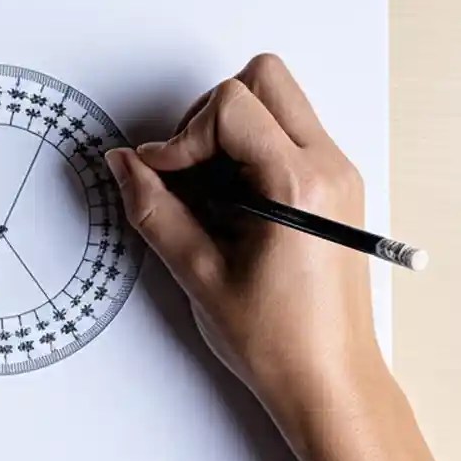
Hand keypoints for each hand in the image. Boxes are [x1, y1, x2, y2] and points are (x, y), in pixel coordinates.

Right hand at [108, 55, 460, 460]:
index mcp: (299, 186)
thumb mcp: (200, 274)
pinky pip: (286, 135)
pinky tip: (226, 203)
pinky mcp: (332, 188)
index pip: (232, 106)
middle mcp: (328, 168)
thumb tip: (124, 166)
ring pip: (276, 101)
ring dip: (228, 130)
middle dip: (209, 113)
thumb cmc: (280, 342)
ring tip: (203, 191)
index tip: (159, 175)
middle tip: (183, 170)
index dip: (182, 135)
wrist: (331, 382)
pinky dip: (247, 150)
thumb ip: (154, 210)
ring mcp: (336, 174)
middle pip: (263, 78)